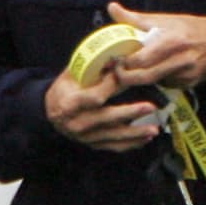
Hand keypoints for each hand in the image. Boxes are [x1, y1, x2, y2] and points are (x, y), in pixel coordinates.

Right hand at [46, 65, 160, 151]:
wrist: (51, 112)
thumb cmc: (64, 90)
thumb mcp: (71, 76)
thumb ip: (92, 69)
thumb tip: (117, 58)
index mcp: (68, 104)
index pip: (94, 97)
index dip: (111, 86)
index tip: (124, 75)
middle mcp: (76, 123)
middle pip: (106, 118)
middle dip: (130, 113)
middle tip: (150, 106)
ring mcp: (85, 136)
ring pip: (114, 136)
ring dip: (136, 133)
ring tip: (155, 129)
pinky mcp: (93, 144)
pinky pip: (115, 146)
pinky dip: (132, 143)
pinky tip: (146, 138)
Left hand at [108, 3, 205, 89]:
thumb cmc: (186, 27)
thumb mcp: (162, 19)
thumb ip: (134, 18)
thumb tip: (112, 8)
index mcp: (170, 41)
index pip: (140, 59)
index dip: (123, 63)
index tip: (113, 60)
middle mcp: (180, 59)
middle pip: (145, 77)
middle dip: (126, 77)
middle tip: (117, 71)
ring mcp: (186, 73)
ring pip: (154, 83)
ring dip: (140, 79)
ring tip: (131, 72)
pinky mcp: (190, 83)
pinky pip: (167, 85)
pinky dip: (157, 81)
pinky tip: (155, 72)